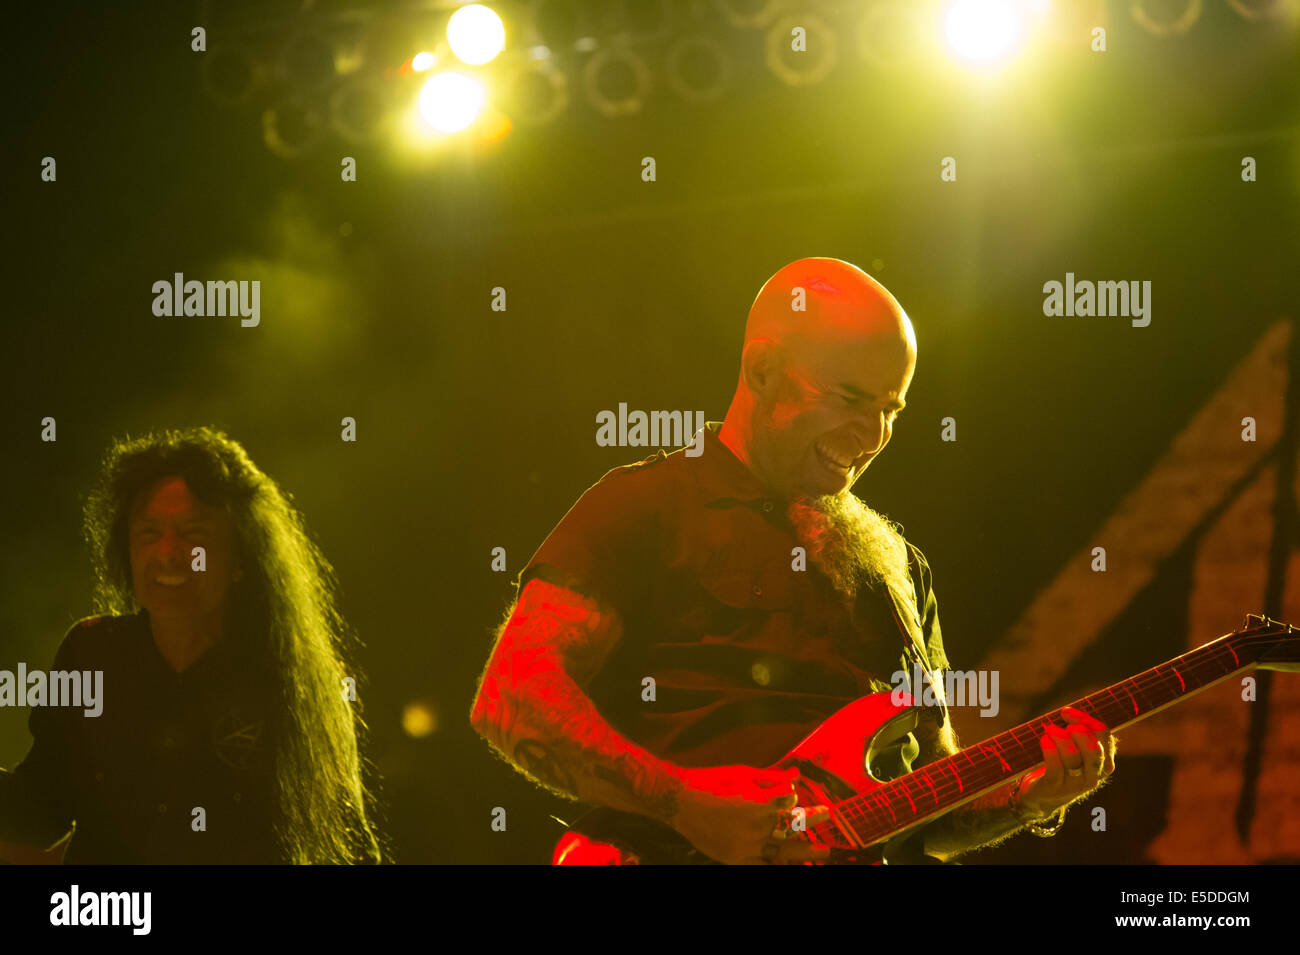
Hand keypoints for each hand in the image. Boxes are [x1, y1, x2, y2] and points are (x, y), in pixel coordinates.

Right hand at [670, 765, 831, 864]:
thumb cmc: (712, 782)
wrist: (680, 801)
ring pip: (780, 853)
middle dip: (811, 830)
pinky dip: (774, 864)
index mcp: (760, 804)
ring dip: (799, 855)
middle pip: (792, 832)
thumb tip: (796, 777)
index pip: (792, 806)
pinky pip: (761, 865)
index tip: (815, 806)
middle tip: (826, 832)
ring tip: (817, 855)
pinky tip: (785, 863)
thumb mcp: (744, 774)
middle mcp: (756, 828)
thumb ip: (772, 779)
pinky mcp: (734, 859)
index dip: (803, 805)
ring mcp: (745, 847)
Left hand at [1017, 706, 1115, 819]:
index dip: (1086, 719)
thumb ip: (1078, 733)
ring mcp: (1074, 784)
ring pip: (1072, 756)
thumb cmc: (1059, 764)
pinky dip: (1048, 748)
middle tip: (1062, 725)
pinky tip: (1043, 741)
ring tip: (1049, 731)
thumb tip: (1069, 712)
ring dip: (1058, 737)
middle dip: (1078, 731)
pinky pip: (1054, 766)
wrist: (1040, 796)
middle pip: (1094, 749)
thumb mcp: (1075, 750)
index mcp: (1104, 763)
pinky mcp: (1054, 787)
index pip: (1104, 736)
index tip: (1067, 712)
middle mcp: (1093, 775)